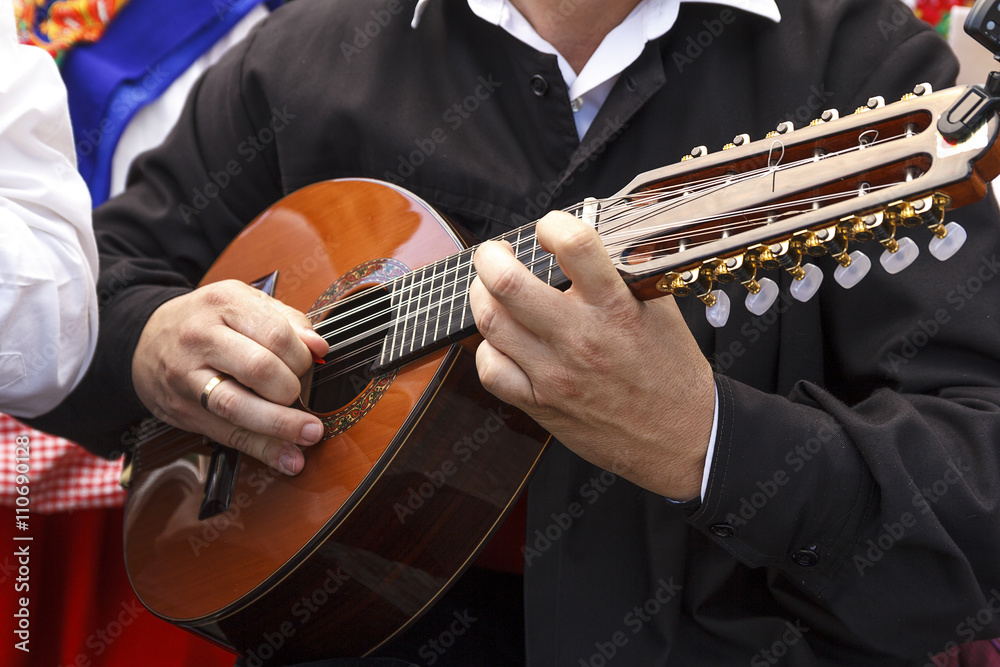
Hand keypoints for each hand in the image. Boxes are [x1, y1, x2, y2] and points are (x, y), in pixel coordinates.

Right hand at [132, 279, 328, 474]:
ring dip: (281, 425)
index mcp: (223, 303)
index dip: (303, 355)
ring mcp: (187, 376)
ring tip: (309, 433)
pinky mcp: (184, 411)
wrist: (143, 339)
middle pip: (258, 369)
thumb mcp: (243, 303)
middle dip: (292, 388)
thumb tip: (319, 347)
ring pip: (238, 406)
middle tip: (302, 393)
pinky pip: (228, 434)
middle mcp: (201, 337)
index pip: (275, 333)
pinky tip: (287, 458)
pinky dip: (263, 450)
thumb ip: (286, 320)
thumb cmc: (206, 321)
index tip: (314, 364)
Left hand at [469, 211, 714, 498]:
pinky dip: (487, 347)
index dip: (552, 224)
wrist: (680, 437)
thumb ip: (628, 271)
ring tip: (490, 289)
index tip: (549, 228)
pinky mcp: (541, 404)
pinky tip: (501, 339)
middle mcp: (580, 337)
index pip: (574, 244)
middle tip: (495, 253)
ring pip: (491, 322)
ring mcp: (555, 374)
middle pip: (508, 284)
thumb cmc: (671, 371)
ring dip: (482, 295)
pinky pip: (490, 369)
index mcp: (615, 307)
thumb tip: (597, 234)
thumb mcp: (662, 309)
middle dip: (490, 256)